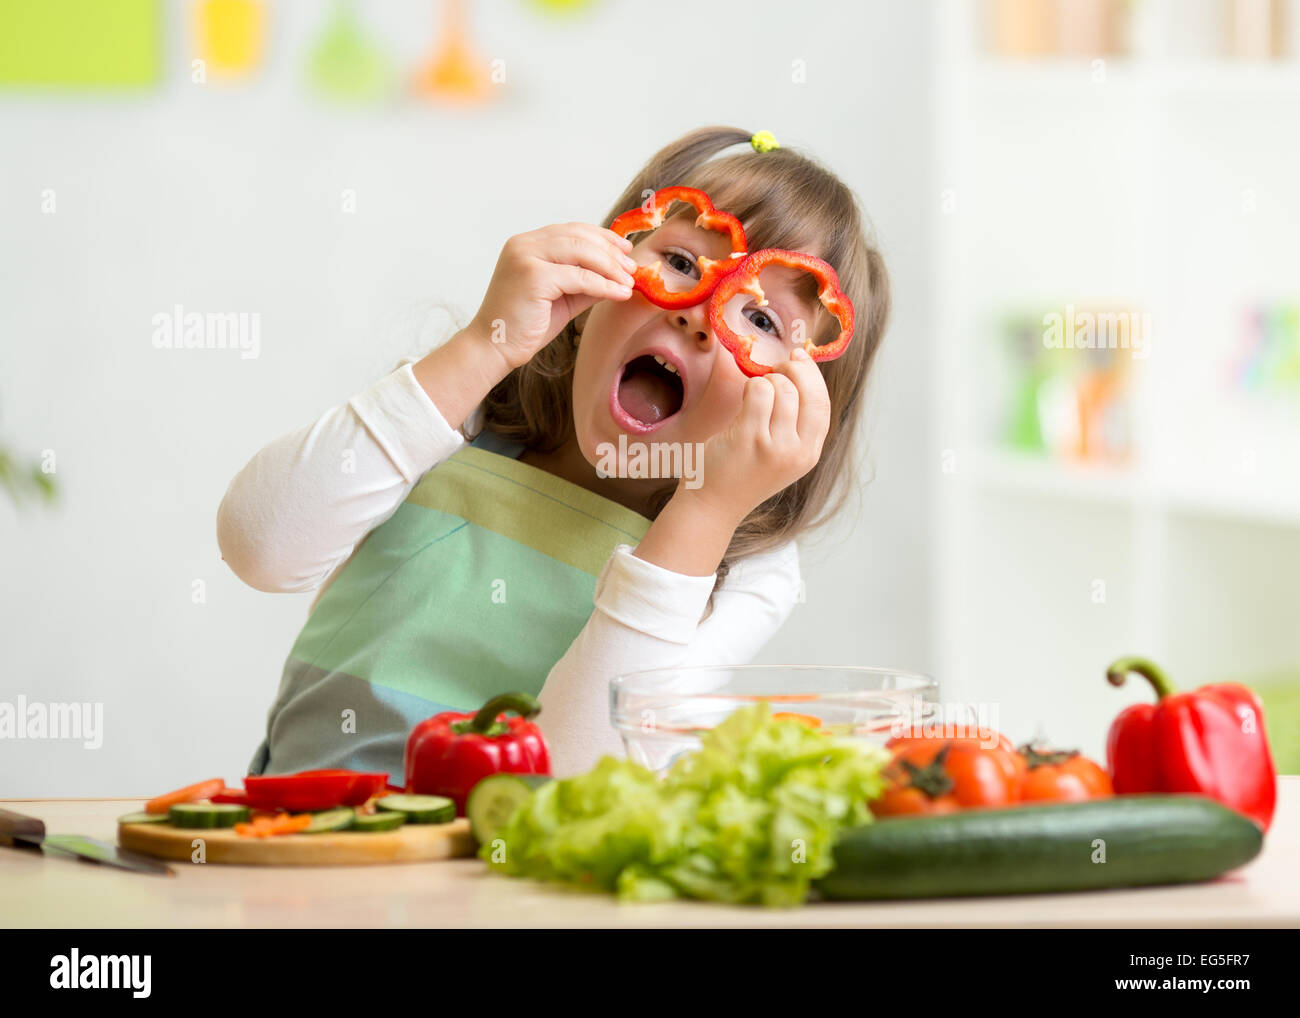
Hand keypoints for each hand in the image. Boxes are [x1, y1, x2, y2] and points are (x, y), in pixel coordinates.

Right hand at [469, 223, 637, 371]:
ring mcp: (526, 257)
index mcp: (527, 243)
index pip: (572, 230)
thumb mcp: (563, 296)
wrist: (494, 347)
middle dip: (611, 252)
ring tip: (629, 282)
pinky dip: (604, 285)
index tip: (624, 248)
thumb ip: (586, 281)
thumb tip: (620, 273)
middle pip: (579, 237)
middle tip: (632, 268)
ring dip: (611, 267)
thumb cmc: (525, 324)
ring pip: (582, 253)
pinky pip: (579, 277)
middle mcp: (524, 244)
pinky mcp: (533, 277)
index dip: (602, 236)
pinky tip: (619, 293)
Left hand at [684, 348, 832, 523]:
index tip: (799, 358)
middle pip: (810, 393)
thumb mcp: (780, 455)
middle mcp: (797, 452)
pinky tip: (743, 398)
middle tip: (774, 369)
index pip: (823, 406)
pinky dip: (751, 386)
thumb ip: (793, 424)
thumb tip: (799, 371)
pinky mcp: (750, 438)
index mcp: (809, 455)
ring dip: (766, 381)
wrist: (711, 505)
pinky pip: (758, 391)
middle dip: (794, 371)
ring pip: (783, 389)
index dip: (813, 377)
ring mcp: (775, 446)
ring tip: (753, 394)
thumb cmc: (741, 473)